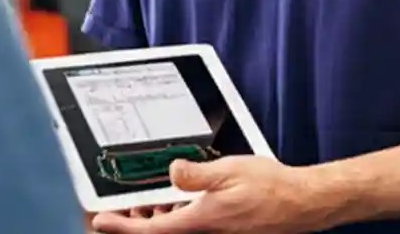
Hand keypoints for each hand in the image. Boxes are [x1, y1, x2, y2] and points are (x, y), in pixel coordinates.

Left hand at [91, 156, 328, 233]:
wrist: (300, 204)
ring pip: (174, 231)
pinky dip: (177, 219)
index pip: (150, 230)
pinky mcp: (222, 233)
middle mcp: (204, 233)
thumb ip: (196, 175)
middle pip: (158, 233)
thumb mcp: (229, 170)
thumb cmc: (270, 188)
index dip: (121, 226)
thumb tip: (171, 172)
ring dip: (158, 219)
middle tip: (126, 203)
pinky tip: (180, 202)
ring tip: (153, 199)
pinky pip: (189, 229)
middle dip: (137, 220)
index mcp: (200, 221)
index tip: (99, 219)